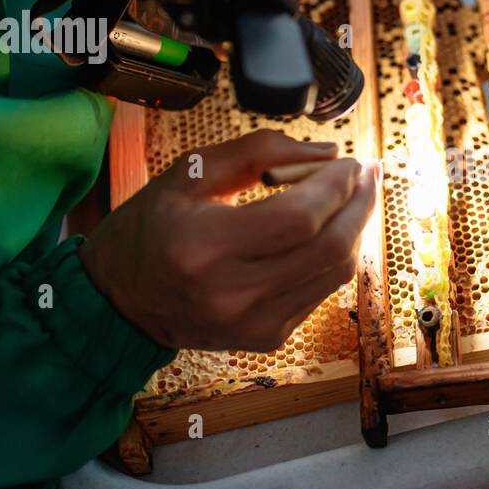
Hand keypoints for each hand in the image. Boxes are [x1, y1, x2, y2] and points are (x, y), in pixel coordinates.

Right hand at [79, 130, 376, 352]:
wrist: (122, 302)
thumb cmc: (152, 228)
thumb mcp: (188, 174)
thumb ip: (257, 152)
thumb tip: (327, 151)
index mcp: (204, 248)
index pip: (298, 219)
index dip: (335, 186)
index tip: (348, 160)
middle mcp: (232, 294)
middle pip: (329, 248)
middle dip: (359, 204)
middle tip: (367, 173)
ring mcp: (254, 323)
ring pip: (336, 271)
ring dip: (355, 228)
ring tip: (355, 195)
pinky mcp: (268, 337)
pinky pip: (322, 290)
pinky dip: (335, 255)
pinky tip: (331, 228)